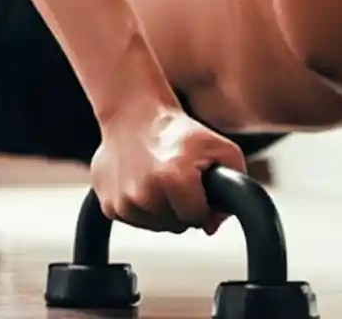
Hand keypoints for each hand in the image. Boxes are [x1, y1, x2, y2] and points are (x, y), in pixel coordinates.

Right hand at [91, 105, 246, 234]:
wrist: (134, 114)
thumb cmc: (177, 132)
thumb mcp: (221, 149)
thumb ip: (234, 187)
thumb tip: (212, 226)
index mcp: (173, 179)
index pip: (196, 218)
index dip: (202, 204)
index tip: (196, 184)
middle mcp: (144, 194)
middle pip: (175, 225)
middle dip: (181, 207)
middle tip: (177, 178)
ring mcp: (122, 202)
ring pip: (153, 226)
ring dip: (160, 209)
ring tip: (159, 178)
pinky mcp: (107, 205)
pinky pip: (133, 220)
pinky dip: (140, 207)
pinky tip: (142, 182)